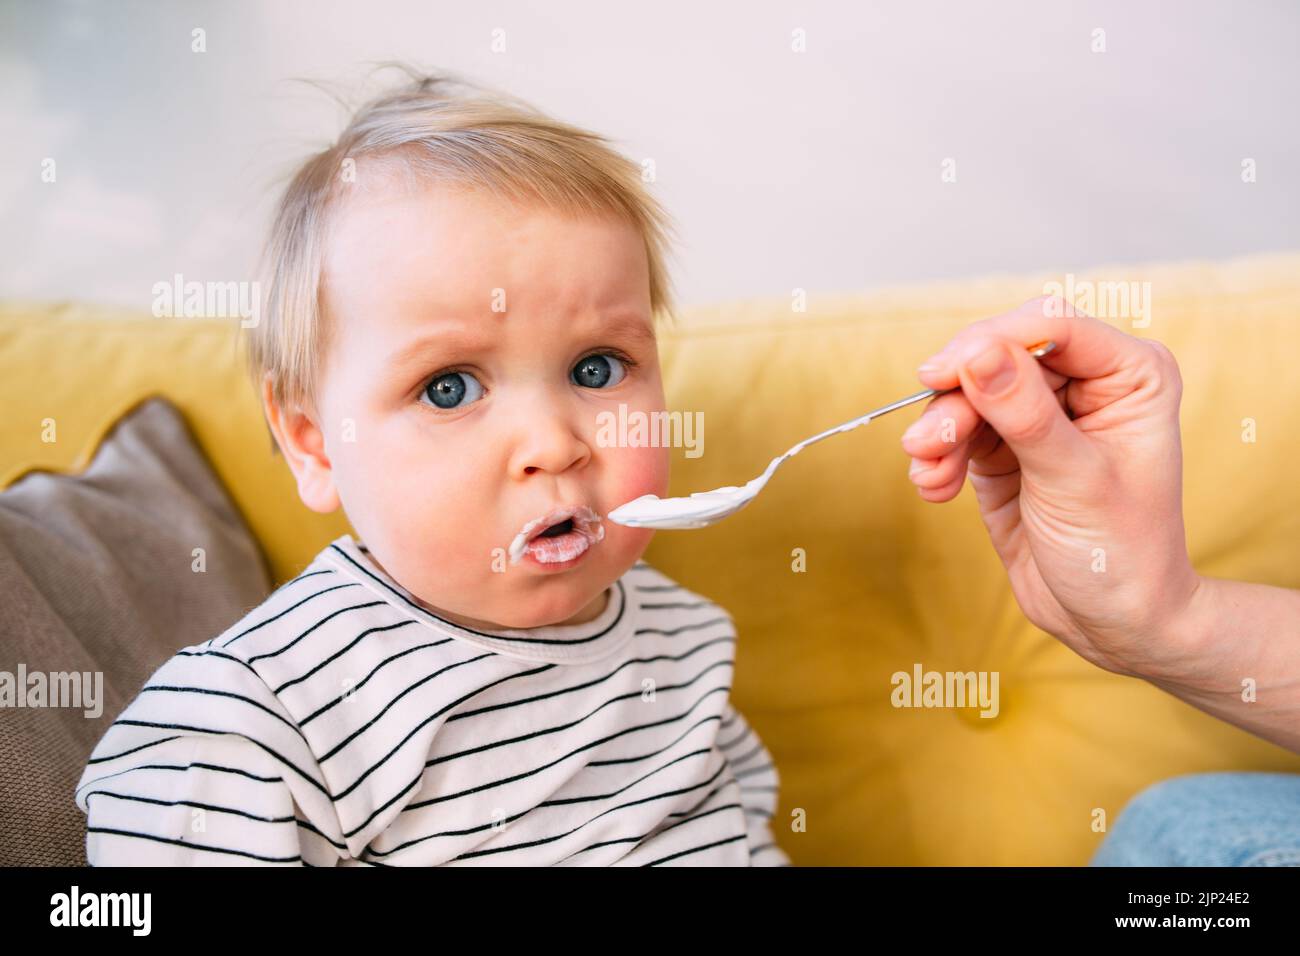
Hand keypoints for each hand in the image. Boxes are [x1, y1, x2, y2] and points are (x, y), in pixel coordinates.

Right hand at [899, 295, 1201, 679]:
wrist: (1112, 623)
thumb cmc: (1121, 554)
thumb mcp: (1074, 479)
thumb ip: (1025, 412)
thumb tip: (977, 353)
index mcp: (1130, 374)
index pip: (1051, 327)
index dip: (992, 341)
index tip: (941, 373)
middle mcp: (1086, 383)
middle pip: (997, 356)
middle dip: (956, 399)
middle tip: (927, 442)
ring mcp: (1040, 414)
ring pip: (968, 392)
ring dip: (939, 432)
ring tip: (929, 473)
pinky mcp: (1004, 447)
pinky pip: (956, 430)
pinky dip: (937, 457)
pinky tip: (935, 489)